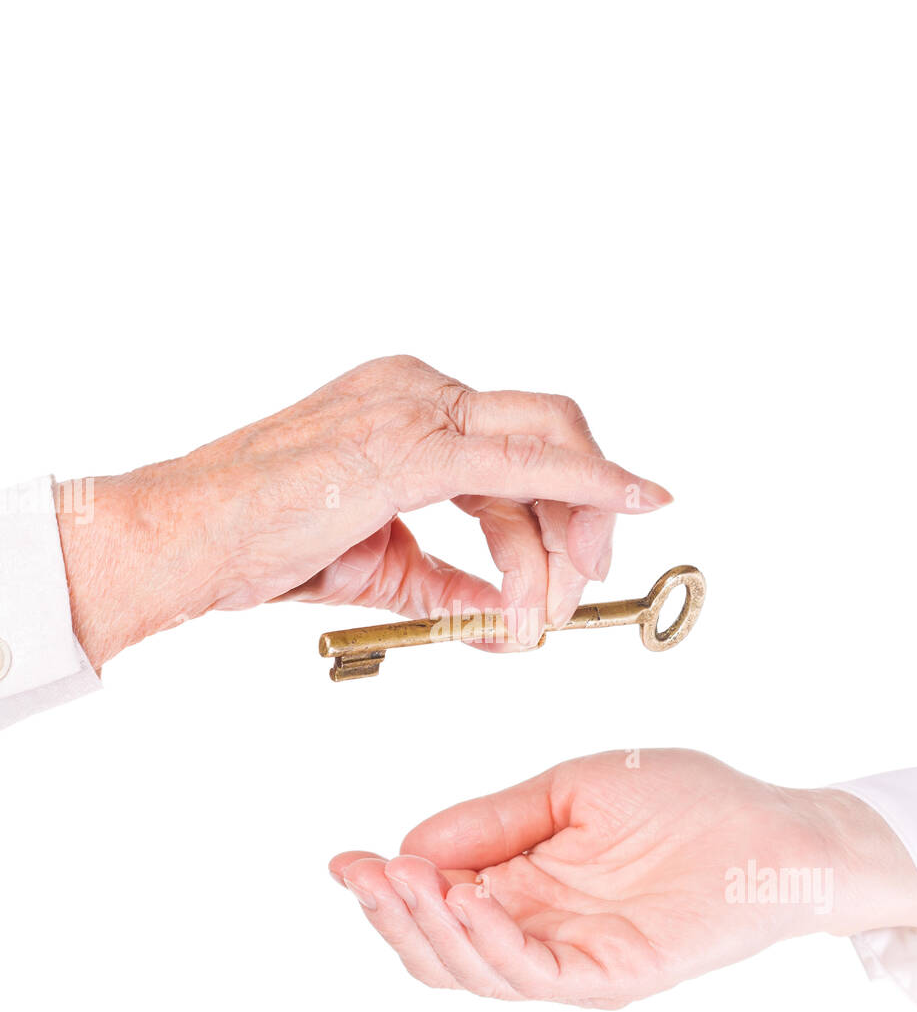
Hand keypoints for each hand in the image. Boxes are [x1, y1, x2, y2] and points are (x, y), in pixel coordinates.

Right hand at [55, 355, 670, 666]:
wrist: (183, 540)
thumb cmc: (257, 541)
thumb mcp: (377, 566)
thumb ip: (445, 582)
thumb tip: (497, 617)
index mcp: (409, 406)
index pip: (518, 444)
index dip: (567, 503)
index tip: (583, 562)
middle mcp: (419, 390)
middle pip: (550, 435)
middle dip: (586, 515)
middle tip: (580, 591)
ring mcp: (415, 407)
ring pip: (544, 456)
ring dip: (564, 545)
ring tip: (535, 621)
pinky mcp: (408, 444)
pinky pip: (524, 462)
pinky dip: (590, 485)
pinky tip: (636, 503)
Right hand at [329, 749, 916, 1006]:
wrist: (772, 828)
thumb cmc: (683, 801)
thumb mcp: (567, 790)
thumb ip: (492, 820)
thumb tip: (410, 843)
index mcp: (522, 887)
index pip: (435, 905)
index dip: (386, 887)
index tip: (343, 860)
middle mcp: (539, 932)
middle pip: (440, 950)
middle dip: (390, 914)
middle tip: (358, 872)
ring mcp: (573, 960)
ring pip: (475, 971)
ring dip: (428, 927)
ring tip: (400, 878)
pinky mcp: (612, 976)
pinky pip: (535, 974)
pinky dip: (490, 941)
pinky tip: (463, 897)